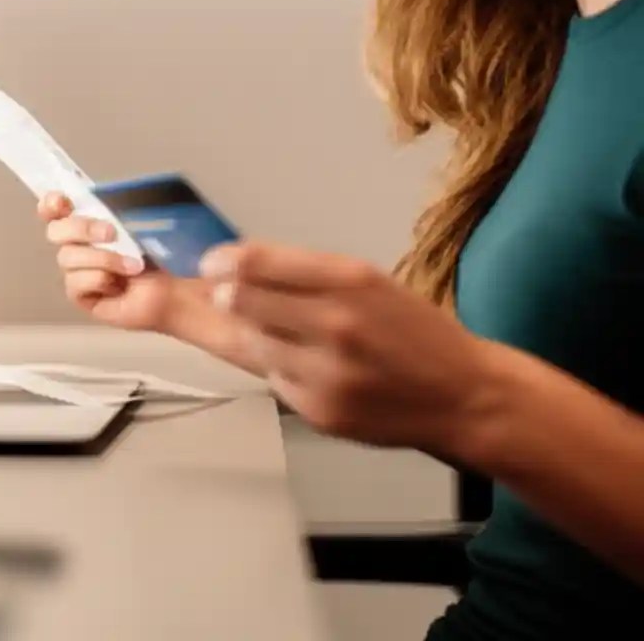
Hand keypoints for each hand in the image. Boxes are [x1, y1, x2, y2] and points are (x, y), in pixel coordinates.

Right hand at [37, 192, 191, 330]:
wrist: (175, 291)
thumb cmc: (161, 256)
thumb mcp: (145, 224)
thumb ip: (124, 209)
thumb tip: (111, 200)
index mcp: (88, 222)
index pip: (55, 209)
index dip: (51, 203)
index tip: (63, 201)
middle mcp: (77, 246)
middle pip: (55, 231)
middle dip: (81, 228)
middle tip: (112, 233)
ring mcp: (76, 272)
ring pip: (68, 257)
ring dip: (104, 258)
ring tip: (134, 266)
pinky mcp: (81, 295)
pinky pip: (75, 283)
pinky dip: (98, 279)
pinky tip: (118, 286)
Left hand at [200, 242, 500, 451]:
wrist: (464, 397)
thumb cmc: (414, 334)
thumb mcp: (369, 283)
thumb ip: (301, 275)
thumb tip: (228, 266)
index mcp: (351, 279)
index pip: (256, 263)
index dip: (222, 262)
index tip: (211, 263)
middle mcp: (336, 323)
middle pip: (240, 302)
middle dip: (224, 297)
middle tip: (225, 295)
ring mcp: (326, 372)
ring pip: (250, 343)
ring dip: (251, 335)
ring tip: (282, 332)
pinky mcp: (319, 411)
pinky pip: (273, 379)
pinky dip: (278, 369)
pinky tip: (307, 366)